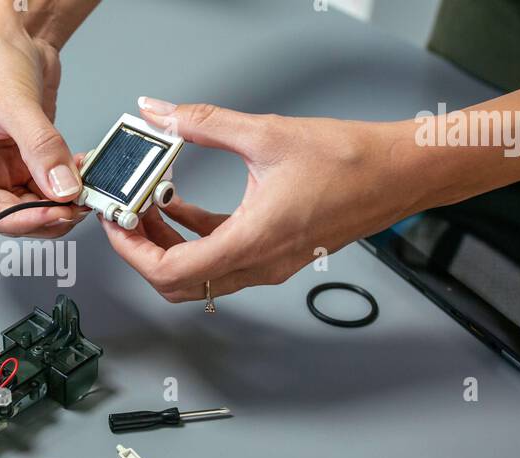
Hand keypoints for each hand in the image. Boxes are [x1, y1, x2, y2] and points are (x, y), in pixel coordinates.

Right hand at [0, 6, 86, 237]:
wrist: (15, 33)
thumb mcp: (15, 104)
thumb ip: (40, 148)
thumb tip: (62, 188)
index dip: (17, 221)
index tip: (50, 215)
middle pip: (8, 214)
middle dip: (44, 215)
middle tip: (74, 207)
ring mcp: (0, 166)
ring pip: (31, 205)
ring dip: (59, 203)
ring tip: (82, 190)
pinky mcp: (25, 159)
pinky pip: (47, 186)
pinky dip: (66, 185)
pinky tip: (81, 173)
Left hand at [102, 99, 422, 301]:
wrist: (401, 172)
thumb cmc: (351, 161)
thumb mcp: (265, 134)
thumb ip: (204, 122)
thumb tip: (162, 113)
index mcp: (253, 241)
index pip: (172, 273)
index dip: (134, 254)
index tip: (118, 225)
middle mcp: (260, 263)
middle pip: (179, 283)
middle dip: (144, 252)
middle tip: (126, 217)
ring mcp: (268, 263)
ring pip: (200, 274)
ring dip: (168, 245)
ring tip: (148, 206)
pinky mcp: (276, 253)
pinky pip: (223, 258)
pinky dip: (195, 237)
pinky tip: (181, 206)